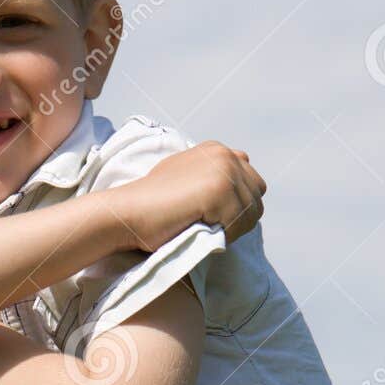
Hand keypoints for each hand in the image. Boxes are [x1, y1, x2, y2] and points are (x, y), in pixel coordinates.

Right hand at [125, 141, 266, 252]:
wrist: (128, 212)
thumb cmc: (151, 204)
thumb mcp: (184, 179)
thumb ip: (212, 176)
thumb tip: (242, 182)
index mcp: (217, 150)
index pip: (251, 182)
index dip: (235, 205)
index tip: (209, 215)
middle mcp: (224, 154)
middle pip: (256, 195)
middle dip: (238, 215)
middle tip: (206, 224)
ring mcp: (223, 169)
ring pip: (251, 211)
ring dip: (230, 227)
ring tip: (201, 227)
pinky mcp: (220, 188)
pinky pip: (239, 222)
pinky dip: (224, 234)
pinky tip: (199, 229)